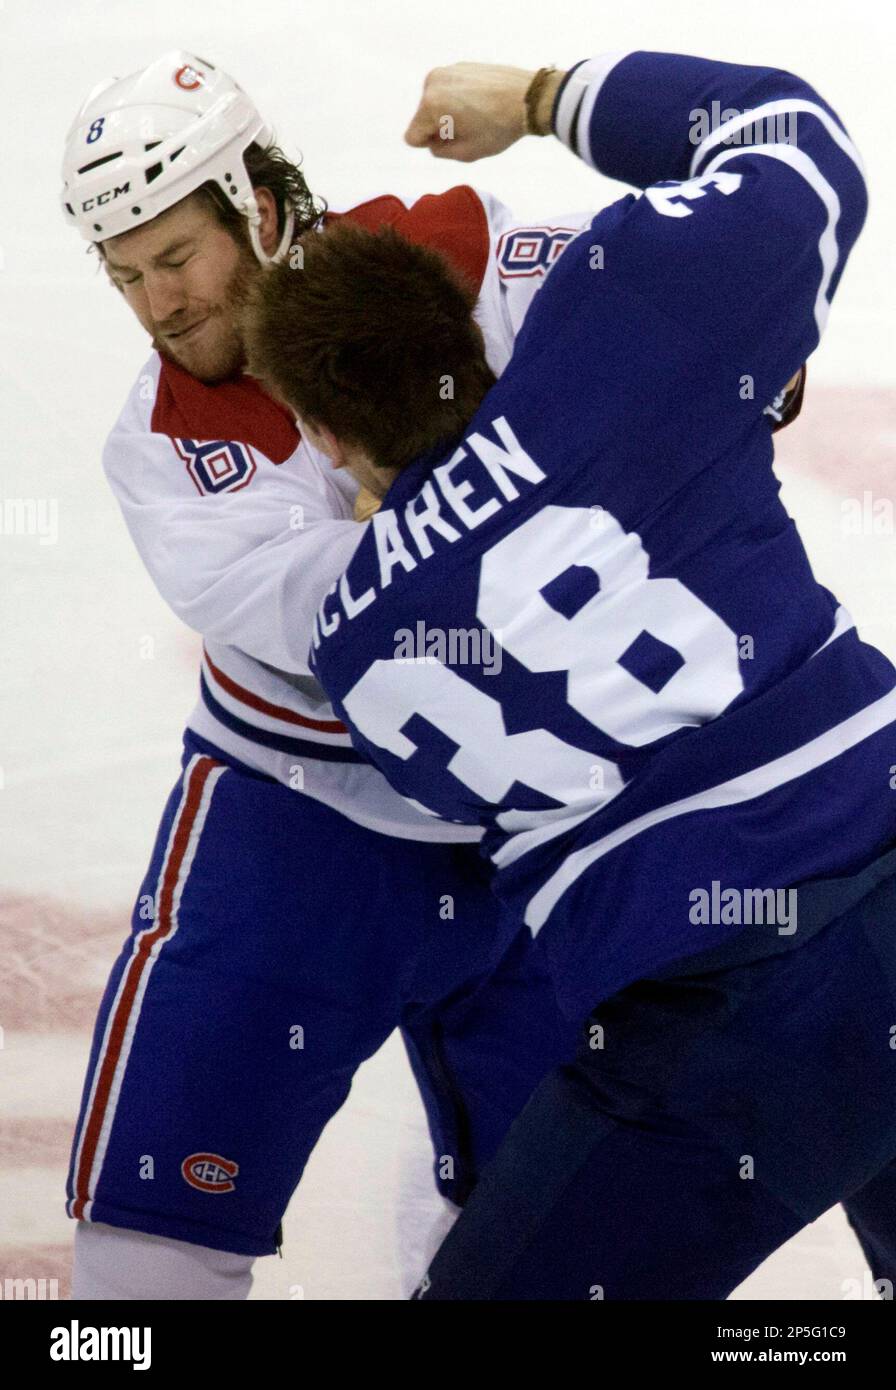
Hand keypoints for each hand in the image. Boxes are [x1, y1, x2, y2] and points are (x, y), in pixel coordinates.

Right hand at [404, 62, 537, 161]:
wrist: (528, 97)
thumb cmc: (499, 128)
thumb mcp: (466, 154)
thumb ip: (440, 152)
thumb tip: (433, 142)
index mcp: (431, 105)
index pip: (412, 137)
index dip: (431, 146)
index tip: (452, 141)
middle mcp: (433, 83)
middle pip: (423, 118)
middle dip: (439, 128)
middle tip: (469, 129)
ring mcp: (446, 71)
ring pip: (435, 104)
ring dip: (448, 113)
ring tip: (476, 116)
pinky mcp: (460, 66)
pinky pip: (448, 91)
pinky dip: (458, 100)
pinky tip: (480, 104)